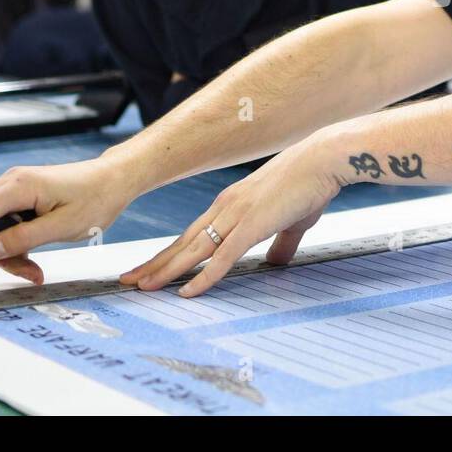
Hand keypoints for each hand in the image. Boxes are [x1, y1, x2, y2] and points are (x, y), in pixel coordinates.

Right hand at [0, 155, 141, 284]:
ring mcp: (13, 188)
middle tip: (24, 271)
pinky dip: (11, 243)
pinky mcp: (19, 196)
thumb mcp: (63, 226)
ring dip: (5, 253)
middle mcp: (10, 183)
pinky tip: (30, 258)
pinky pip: (1, 223)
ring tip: (33, 269)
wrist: (113, 179)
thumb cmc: (95, 198)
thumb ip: (23, 239)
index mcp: (19, 186)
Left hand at [120, 133, 346, 297]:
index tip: (150, 267)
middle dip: (155, 264)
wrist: (322, 160)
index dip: (170, 253)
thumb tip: (276, 261)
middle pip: (183, 242)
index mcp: (231, 204)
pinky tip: (187, 292)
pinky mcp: (251, 225)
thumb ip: (280, 242)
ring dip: (167, 271)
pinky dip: (203, 277)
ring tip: (144, 287)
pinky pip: (222, 258)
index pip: (192, 234)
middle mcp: (225, 208)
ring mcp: (236, 216)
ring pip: (193, 250)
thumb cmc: (309, 184)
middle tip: (130, 280)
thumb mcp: (291, 220)